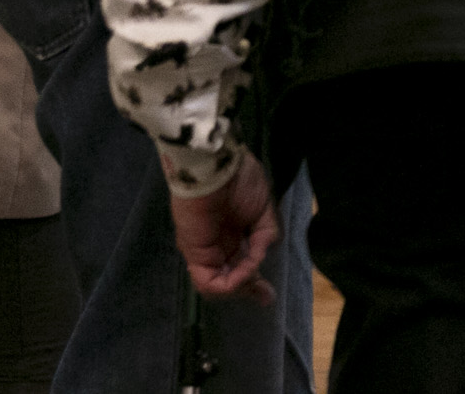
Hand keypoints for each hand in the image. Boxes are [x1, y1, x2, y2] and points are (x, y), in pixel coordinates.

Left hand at [170, 149, 279, 304]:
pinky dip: (230, 283)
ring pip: (218, 284)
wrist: (216, 167)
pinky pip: (210, 280)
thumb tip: (260, 258)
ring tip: (255, 282)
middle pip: (229, 278)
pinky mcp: (196, 253)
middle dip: (248, 290)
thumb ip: (265, 236)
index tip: (269, 293)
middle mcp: (217, 245)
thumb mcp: (264, 209)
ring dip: (240, 287)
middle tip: (266, 298)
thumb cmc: (241, 180)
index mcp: (232, 232)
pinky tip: (245, 275)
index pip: (240, 262)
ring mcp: (204, 250)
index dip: (254, 278)